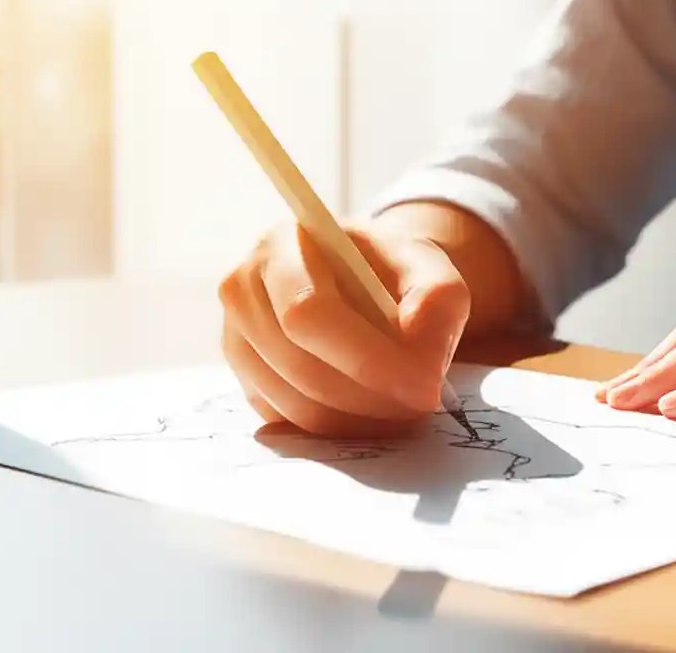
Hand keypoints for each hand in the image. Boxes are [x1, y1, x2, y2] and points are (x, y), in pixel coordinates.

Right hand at [219, 222, 469, 436]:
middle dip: (370, 395)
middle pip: (299, 364)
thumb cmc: (390, 273)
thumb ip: (437, 301)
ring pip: (296, 404)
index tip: (424, 386)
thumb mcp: (429, 268)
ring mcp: (237, 341)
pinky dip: (341, 429)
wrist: (363, 283)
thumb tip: (422, 362)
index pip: (308, 312)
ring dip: (361, 418)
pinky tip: (374, 410)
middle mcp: (244, 290)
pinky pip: (292, 425)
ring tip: (405, 405)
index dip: (367, 358)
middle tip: (421, 402)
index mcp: (283, 245)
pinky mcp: (247, 383)